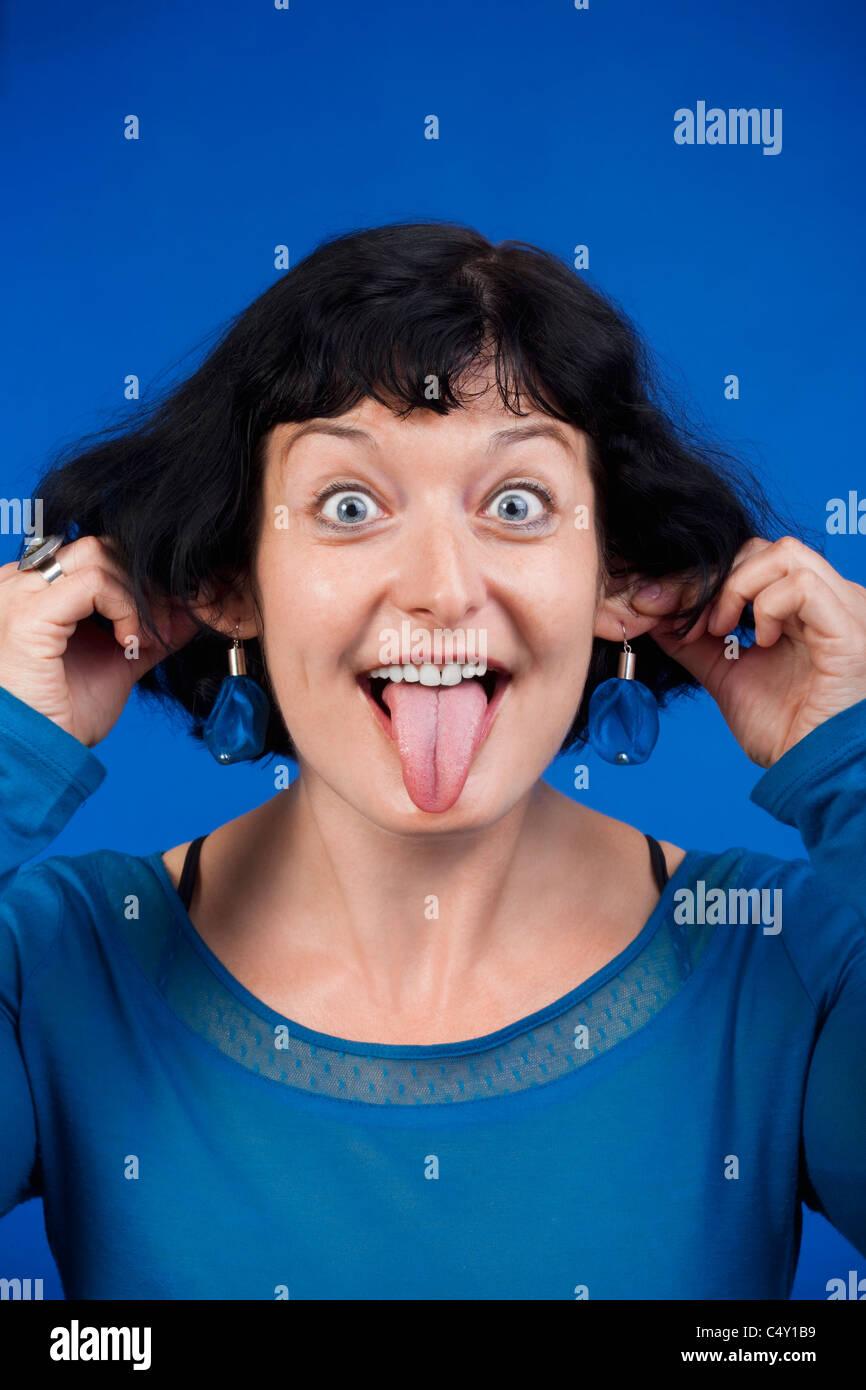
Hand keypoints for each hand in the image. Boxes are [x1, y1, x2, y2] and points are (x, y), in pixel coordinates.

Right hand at [0, 535, 197, 747]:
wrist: (31, 754)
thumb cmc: (60, 717)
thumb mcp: (115, 665)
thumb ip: (148, 633)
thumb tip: (189, 612)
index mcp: (34, 592)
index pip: (95, 557)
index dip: (137, 582)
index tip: (163, 621)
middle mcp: (21, 584)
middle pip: (99, 547)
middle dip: (142, 583)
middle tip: (160, 627)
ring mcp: (19, 593)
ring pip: (98, 555)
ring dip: (136, 596)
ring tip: (140, 641)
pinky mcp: (28, 613)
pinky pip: (94, 582)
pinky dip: (125, 608)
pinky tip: (127, 644)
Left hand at [629, 536, 865, 767]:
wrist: (813, 771)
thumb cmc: (785, 730)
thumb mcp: (726, 674)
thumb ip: (694, 641)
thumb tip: (653, 612)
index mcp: (802, 607)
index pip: (748, 559)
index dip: (700, 577)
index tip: (662, 608)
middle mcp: (826, 599)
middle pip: (761, 547)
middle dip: (711, 579)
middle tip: (691, 624)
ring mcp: (842, 608)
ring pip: (783, 553)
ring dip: (736, 586)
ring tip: (722, 630)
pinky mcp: (849, 627)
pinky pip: (802, 585)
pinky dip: (766, 606)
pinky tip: (759, 642)